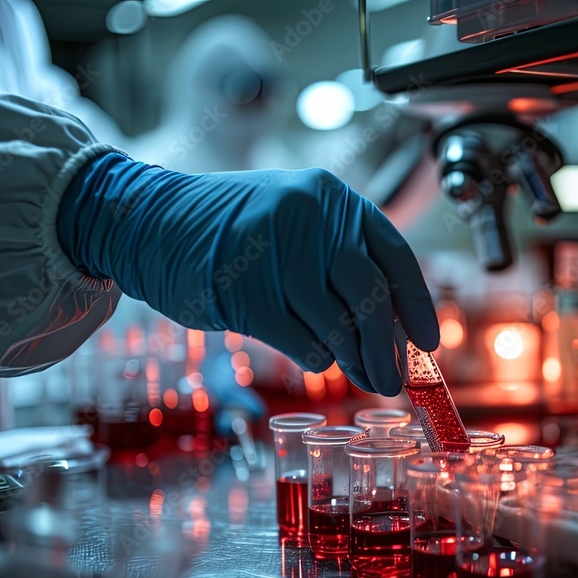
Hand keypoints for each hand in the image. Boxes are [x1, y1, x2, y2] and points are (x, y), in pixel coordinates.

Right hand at [58, 154, 439, 395]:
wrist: (148, 222)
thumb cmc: (231, 230)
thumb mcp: (297, 223)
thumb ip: (342, 262)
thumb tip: (393, 326)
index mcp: (332, 197)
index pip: (395, 255)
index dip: (417, 304)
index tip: (428, 342)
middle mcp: (310, 218)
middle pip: (370, 296)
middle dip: (387, 347)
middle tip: (393, 380)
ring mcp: (276, 254)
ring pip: (338, 325)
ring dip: (354, 360)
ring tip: (363, 375)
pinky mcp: (246, 293)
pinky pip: (302, 342)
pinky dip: (315, 358)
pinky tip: (315, 357)